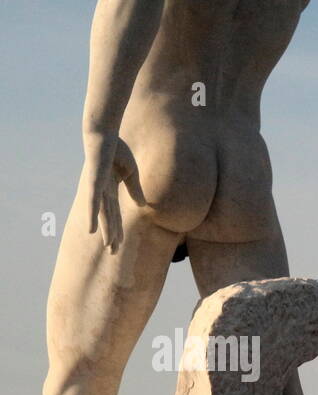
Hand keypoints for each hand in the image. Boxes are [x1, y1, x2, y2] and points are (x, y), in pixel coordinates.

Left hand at [83, 133, 145, 252]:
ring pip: (102, 215)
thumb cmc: (116, 149)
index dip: (118, 229)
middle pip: (108, 218)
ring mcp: (96, 188)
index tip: (118, 244)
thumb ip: (135, 189)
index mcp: (110, 189)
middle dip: (111, 235)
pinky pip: (93, 203)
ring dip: (106, 231)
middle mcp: (102, 192)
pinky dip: (92, 217)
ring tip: (109, 247)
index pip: (115, 213)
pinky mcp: (93, 183)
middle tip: (113, 253)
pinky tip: (90, 230)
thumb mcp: (131, 172)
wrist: (102, 132)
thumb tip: (142, 205)